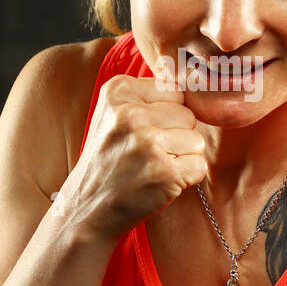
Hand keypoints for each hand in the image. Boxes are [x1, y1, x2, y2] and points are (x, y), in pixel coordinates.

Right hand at [66, 72, 207, 242]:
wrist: (87, 209)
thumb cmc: (109, 160)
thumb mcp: (114, 114)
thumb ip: (149, 94)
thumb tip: (197, 76)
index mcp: (118, 90)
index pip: (175, 92)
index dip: (167, 117)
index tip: (143, 133)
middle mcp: (130, 113)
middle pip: (189, 115)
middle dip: (176, 137)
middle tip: (146, 155)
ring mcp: (147, 143)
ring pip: (197, 141)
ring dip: (182, 158)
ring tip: (151, 168)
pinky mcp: (163, 172)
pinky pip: (199, 166)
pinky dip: (187, 178)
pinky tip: (159, 182)